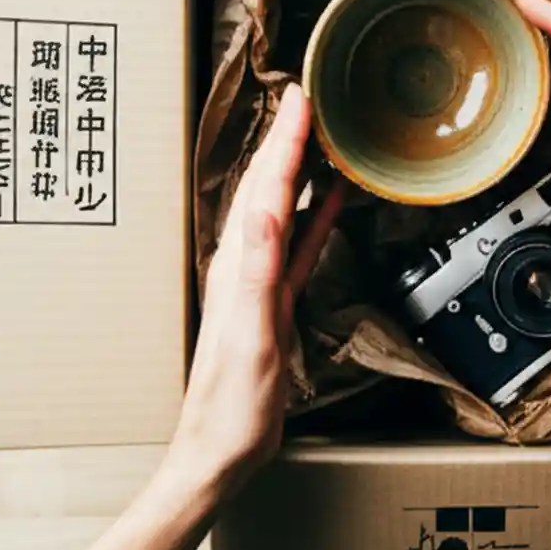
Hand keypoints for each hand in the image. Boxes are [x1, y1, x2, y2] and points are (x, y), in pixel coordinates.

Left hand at [168, 83, 342, 488]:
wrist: (220, 450)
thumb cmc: (231, 404)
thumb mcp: (250, 335)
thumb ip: (258, 270)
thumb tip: (265, 208)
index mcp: (238, 266)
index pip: (266, 189)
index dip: (285, 143)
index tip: (302, 100)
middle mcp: (244, 264)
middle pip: (270, 187)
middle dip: (289, 141)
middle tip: (311, 99)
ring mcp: (260, 280)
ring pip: (285, 208)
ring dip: (301, 170)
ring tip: (321, 136)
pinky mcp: (275, 300)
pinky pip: (301, 244)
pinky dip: (316, 217)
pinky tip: (330, 202)